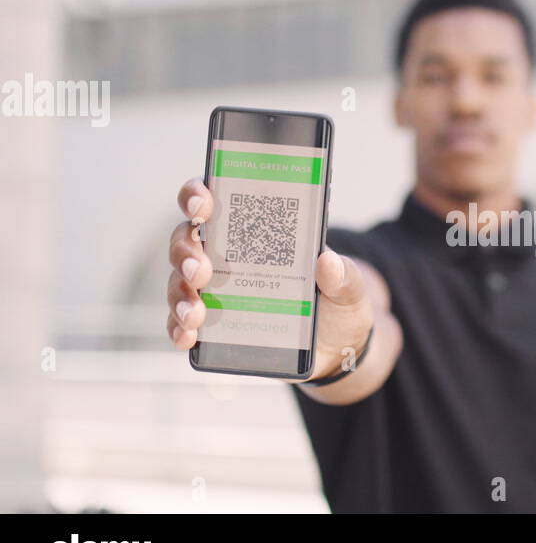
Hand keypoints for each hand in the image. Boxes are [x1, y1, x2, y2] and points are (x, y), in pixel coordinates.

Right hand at [166, 177, 375, 380]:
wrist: (335, 347)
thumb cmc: (336, 304)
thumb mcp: (348, 287)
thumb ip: (343, 276)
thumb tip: (328, 262)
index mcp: (257, 230)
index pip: (215, 199)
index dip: (198, 194)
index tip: (201, 203)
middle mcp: (227, 254)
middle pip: (187, 239)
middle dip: (186, 250)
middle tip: (201, 269)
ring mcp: (216, 289)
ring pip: (180, 280)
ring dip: (180, 293)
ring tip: (195, 312)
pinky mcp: (212, 324)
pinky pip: (183, 322)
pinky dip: (179, 329)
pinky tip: (187, 336)